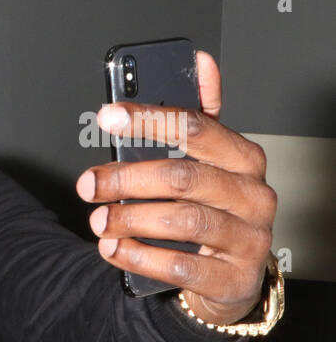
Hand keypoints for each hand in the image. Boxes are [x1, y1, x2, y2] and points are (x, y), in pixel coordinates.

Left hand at [76, 50, 276, 324]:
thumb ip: (200, 117)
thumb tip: (199, 62)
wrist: (231, 275)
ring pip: (183, 221)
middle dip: (126, 179)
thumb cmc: (213, 210)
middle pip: (183, 177)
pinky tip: (113, 249)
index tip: (109, 117)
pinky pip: (182, 266)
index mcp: (244, 159)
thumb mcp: (209, 163)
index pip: (197, 128)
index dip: (149, 120)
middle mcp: (253, 196)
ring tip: (97, 221)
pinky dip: (140, 256)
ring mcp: (248, 238)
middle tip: (88, 184)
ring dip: (130, 219)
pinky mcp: (233, 278)